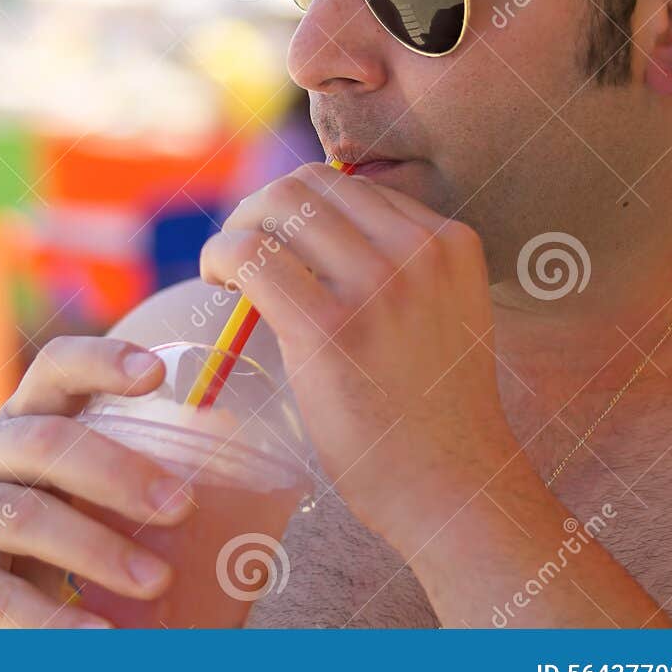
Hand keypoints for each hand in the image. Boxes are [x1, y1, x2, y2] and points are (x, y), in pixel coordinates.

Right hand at [0, 335, 196, 627]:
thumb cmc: (23, 553)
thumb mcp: (65, 508)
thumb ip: (116, 493)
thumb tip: (230, 511)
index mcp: (18, 422)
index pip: (55, 370)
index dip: (101, 360)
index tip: (157, 371)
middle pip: (49, 441)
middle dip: (120, 472)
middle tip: (182, 506)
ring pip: (28, 517)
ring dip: (99, 550)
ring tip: (157, 583)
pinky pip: (0, 593)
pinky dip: (57, 621)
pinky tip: (103, 642)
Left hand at [199, 163, 516, 541]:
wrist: (453, 488)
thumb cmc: (433, 413)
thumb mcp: (441, 313)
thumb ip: (399, 268)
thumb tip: (312, 232)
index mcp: (449, 242)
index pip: (351, 185)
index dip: (301, 209)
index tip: (279, 245)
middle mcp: (419, 251)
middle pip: (310, 183)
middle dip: (262, 208)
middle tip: (242, 252)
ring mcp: (378, 286)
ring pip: (277, 207)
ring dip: (237, 230)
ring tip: (228, 273)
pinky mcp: (331, 328)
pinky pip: (249, 256)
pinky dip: (219, 257)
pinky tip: (219, 287)